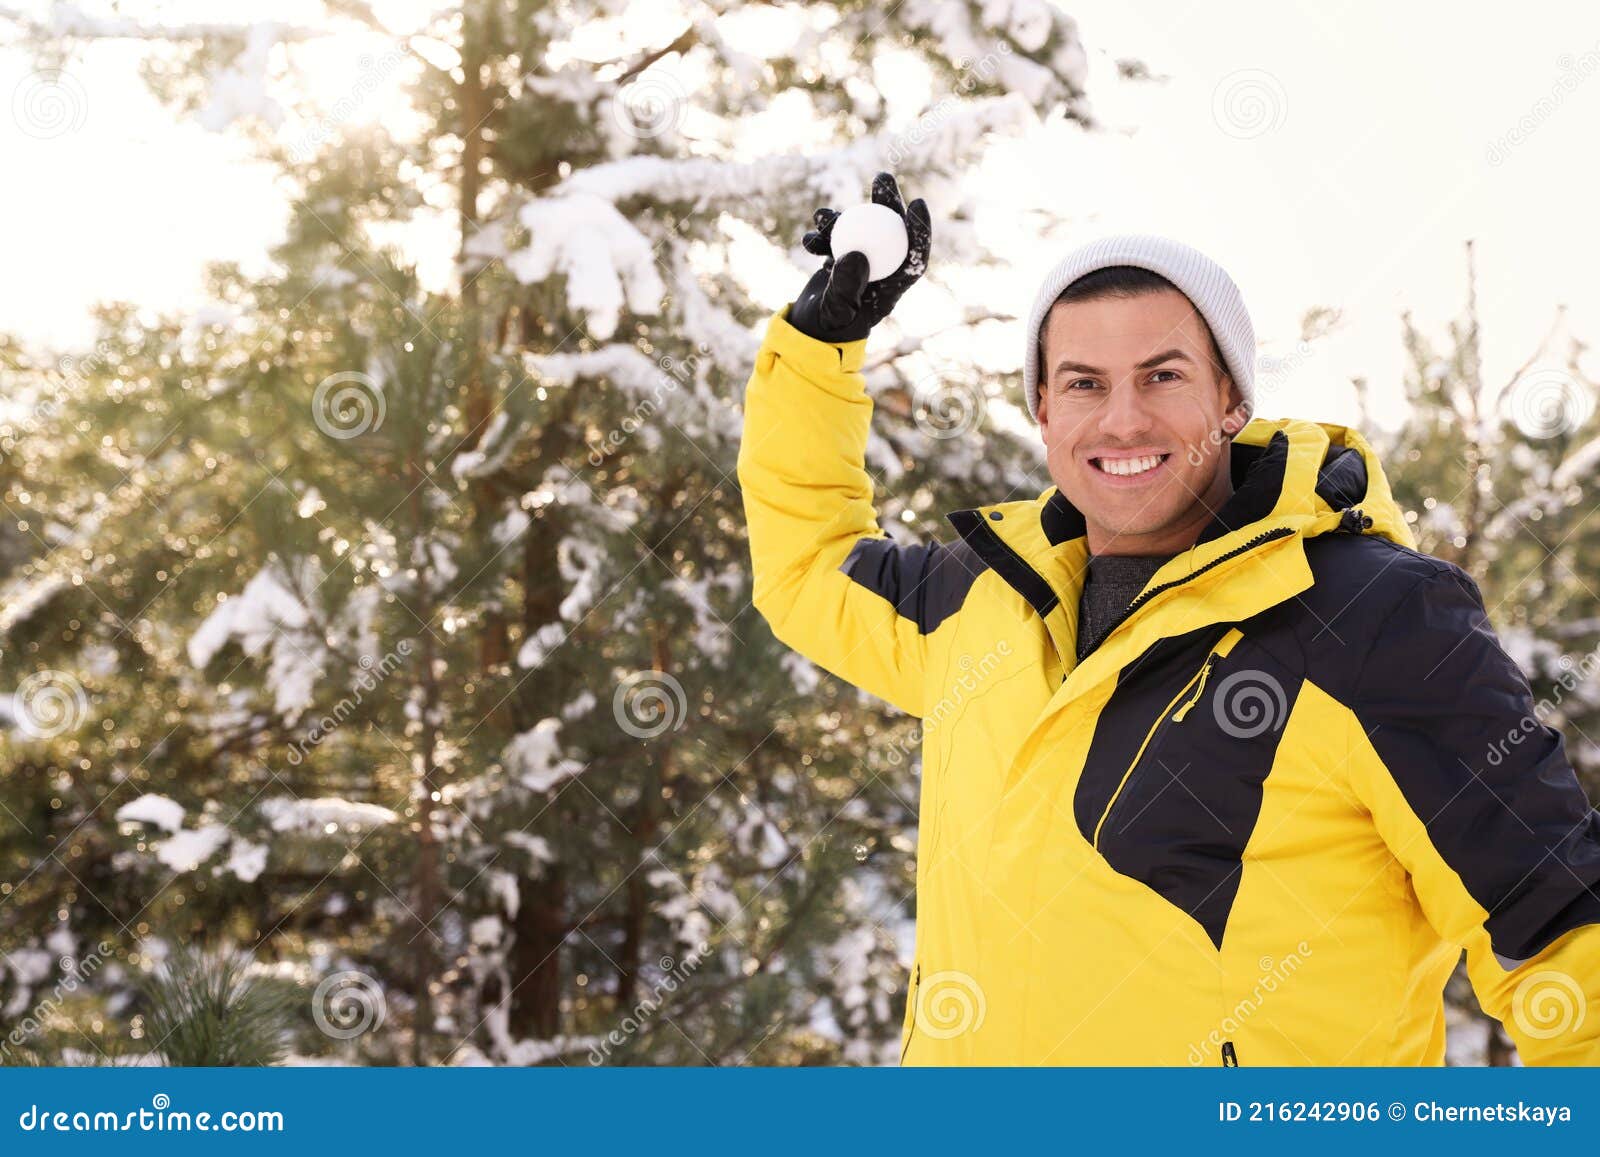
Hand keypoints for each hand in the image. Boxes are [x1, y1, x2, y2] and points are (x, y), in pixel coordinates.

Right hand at [787, 171, 931, 343]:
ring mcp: (860, 265)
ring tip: (822, 216)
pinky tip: (809, 240)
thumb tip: (857, 253)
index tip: (917, 203)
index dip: (920, 230)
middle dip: (889, 203)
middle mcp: (879, 274)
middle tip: (882, 178)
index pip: (914, 257)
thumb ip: (846, 287)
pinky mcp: (840, 261)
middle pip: (891, 233)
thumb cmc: (826, 330)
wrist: (805, 335)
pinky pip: (837, 238)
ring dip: (844, 217)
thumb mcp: (835, 312)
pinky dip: (822, 234)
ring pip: (861, 230)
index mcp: (891, 289)